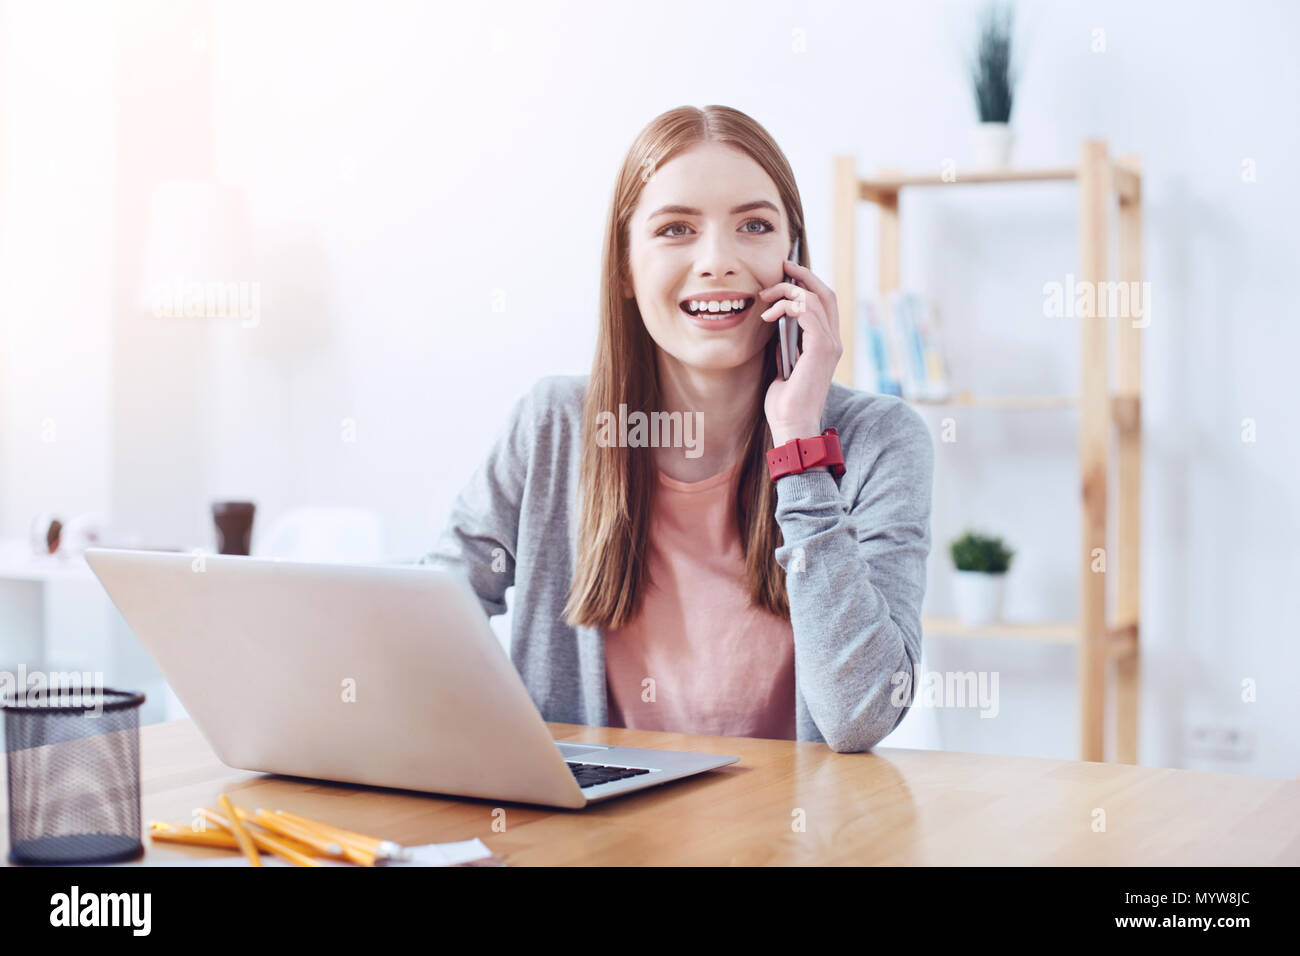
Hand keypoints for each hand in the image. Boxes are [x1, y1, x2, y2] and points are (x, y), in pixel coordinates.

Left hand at [758, 259, 843, 447]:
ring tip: (766, 297)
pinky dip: (787, 305)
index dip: (808, 284)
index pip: (824, 303)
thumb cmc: (785, 403)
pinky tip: (769, 314)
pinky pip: (807, 311)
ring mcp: (830, 344)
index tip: (785, 275)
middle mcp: (833, 341)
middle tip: (782, 265)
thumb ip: (785, 344)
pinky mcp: (821, 348)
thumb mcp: (782, 366)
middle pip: (826, 293)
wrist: (792, 425)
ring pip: (815, 298)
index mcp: (826, 345)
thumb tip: (776, 324)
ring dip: (788, 291)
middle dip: (803, 275)